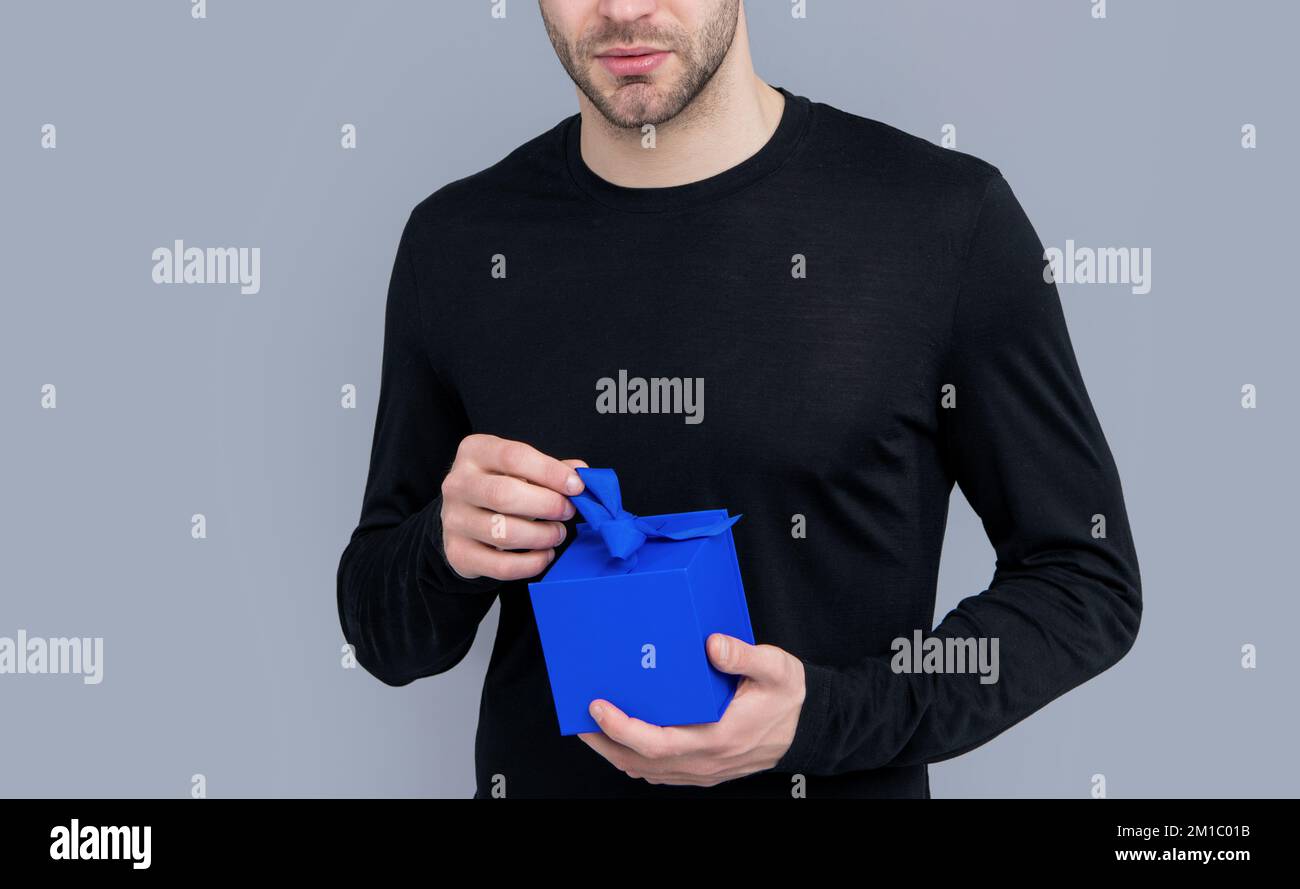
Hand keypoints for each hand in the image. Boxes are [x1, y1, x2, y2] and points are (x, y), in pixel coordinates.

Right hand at [439, 434, 585, 580]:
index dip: (550, 472)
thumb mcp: (520, 468)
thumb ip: (550, 469)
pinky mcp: (458, 553)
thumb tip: (580, 473)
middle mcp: (458, 483)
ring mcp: (454, 520)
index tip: (576, 486)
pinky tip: (544, 555)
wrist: (462, 518)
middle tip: (568, 512)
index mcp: (475, 452)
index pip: (514, 457)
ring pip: (503, 532)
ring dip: (541, 536)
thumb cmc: (499, 486)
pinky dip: (531, 563)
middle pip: (505, 495)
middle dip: (547, 505)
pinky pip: (500, 565)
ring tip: (557, 534)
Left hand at [579, 634, 805, 786]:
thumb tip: (713, 644)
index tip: (599, 705)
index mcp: (718, 736)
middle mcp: (705, 759)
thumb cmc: (788, 697)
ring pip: (644, 769)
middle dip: (603, 740)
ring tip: (589, 724)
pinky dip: (631, 756)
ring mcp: (701, 769)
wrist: (808, 728)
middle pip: (639, 760)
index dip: (622, 728)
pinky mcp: (700, 770)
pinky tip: (620, 736)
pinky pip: (657, 770)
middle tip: (578, 714)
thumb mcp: (776, 668)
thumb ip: (745, 655)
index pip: (658, 742)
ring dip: (613, 750)